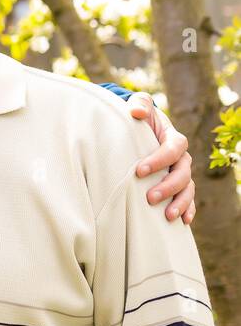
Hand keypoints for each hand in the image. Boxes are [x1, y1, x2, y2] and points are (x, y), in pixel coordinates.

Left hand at [127, 92, 194, 224]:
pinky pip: (188, 199)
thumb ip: (139, 104)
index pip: (173, 149)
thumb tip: (136, 112)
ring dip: (179, 203)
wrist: (139, 129)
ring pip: (187, 189)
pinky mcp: (176, 185)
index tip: (139, 171)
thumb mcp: (138, 106)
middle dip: (168, 187)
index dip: (159, 160)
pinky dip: (188, 209)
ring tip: (167, 215)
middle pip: (182, 173)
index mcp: (173, 139)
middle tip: (150, 198)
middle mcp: (181, 157)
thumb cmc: (137, 118)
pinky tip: (183, 221)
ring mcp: (180, 172)